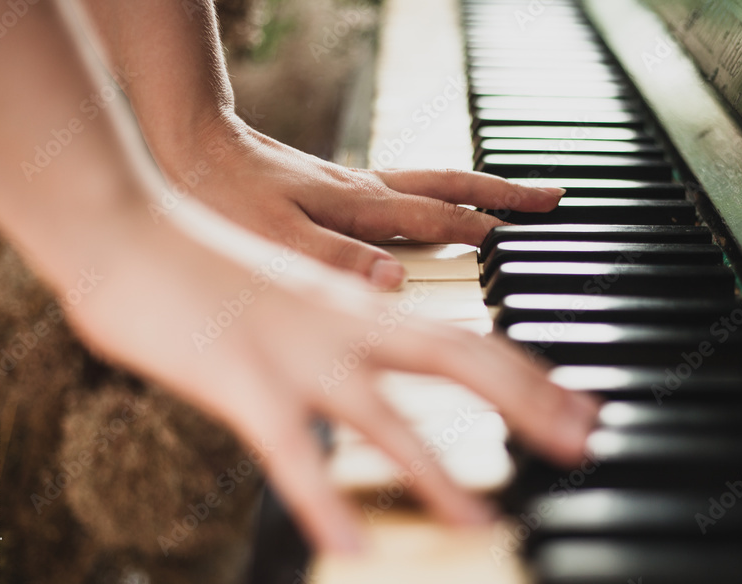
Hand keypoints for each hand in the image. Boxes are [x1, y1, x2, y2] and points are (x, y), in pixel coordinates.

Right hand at [67, 198, 598, 551]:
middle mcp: (348, 325)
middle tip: (583, 443)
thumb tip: (391, 333)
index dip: (533, 375)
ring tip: (485, 525)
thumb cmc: (211, 267)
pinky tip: (354, 549)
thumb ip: (350, 321)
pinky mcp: (245, 385)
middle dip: (530, 404)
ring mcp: (299, 356)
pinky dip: (325, 505)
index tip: (581, 407)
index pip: (470, 339)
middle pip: (461, 361)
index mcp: (364, 305)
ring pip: (388, 421)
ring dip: (442, 475)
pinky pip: (293, 457)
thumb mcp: (301, 292)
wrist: (128, 230)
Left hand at [151, 115, 565, 288]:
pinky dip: (440, 194)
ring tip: (517, 199)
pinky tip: (440, 209)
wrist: (188, 145)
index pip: (442, 218)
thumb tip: (396, 279)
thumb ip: (335, 261)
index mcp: (362, 206)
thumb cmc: (224, 192)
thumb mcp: (274, 237)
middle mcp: (368, 191)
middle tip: (553, 199)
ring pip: (435, 182)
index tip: (534, 240)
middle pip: (454, 188)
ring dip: (480, 190)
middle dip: (507, 197)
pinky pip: (406, 188)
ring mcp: (356, 185)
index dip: (489, 231)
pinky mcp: (337, 187)